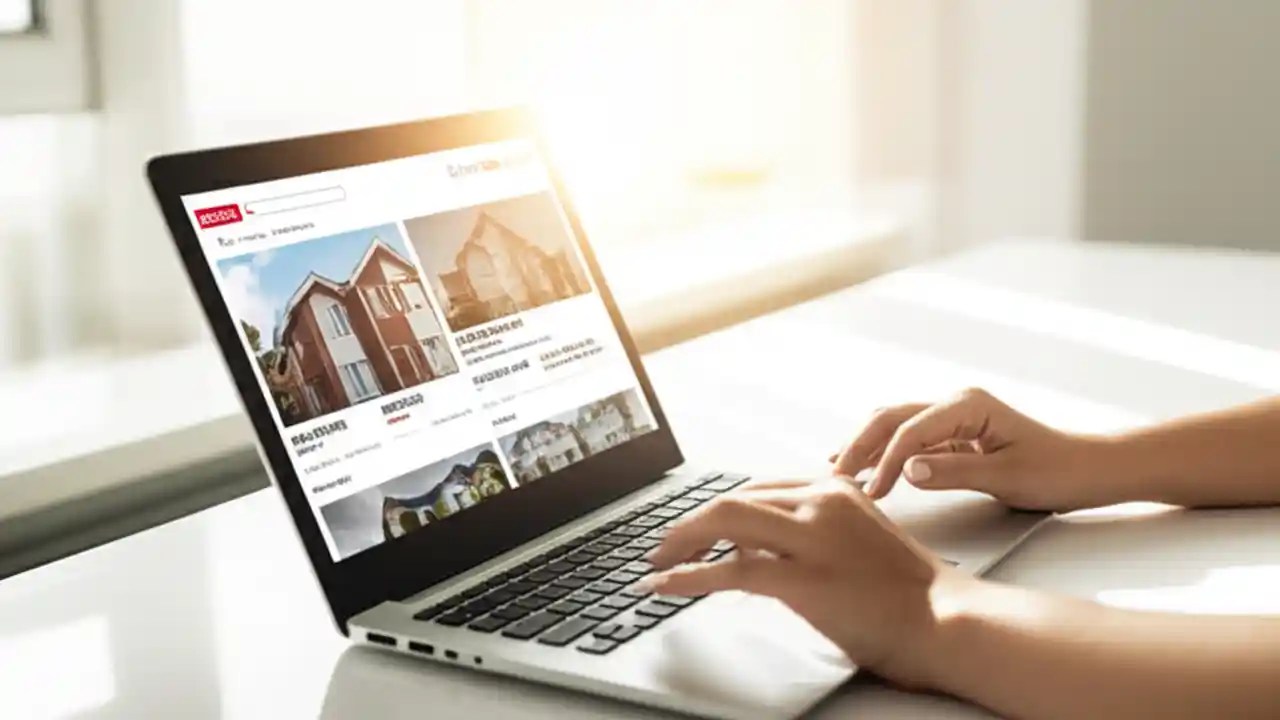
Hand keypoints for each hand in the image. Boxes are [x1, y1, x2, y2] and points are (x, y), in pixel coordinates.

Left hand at [646, 478, 969, 686]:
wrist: (947, 622)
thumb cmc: (908, 594)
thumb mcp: (856, 541)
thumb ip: (809, 533)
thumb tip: (753, 547)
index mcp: (835, 489)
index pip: (758, 488)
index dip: (719, 512)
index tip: (696, 530)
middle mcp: (821, 501)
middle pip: (734, 498)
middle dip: (690, 523)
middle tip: (665, 547)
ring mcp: (811, 537)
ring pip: (724, 520)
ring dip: (680, 541)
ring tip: (657, 565)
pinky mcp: (802, 578)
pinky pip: (729, 569)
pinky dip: (687, 576)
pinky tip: (666, 586)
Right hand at [831, 388, 1112, 510]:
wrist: (1089, 469)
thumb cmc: (1058, 470)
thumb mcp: (1006, 476)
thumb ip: (953, 472)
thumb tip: (907, 470)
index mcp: (968, 405)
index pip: (911, 430)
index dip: (886, 461)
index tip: (871, 492)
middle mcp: (955, 403)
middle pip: (891, 418)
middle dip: (860, 446)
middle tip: (834, 478)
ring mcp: (952, 417)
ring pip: (894, 424)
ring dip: (865, 446)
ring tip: (837, 470)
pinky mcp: (953, 435)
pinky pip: (908, 439)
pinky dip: (883, 453)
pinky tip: (863, 466)